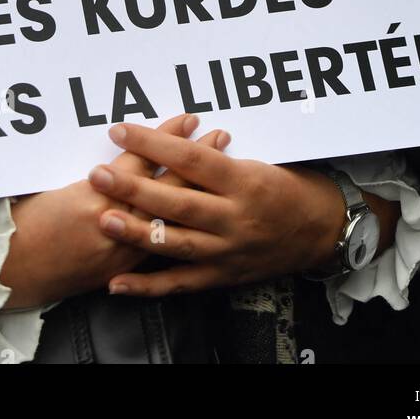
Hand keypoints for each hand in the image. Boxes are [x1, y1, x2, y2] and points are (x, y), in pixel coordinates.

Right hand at [0, 113, 227, 309]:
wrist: (9, 271)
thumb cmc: (22, 222)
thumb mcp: (54, 183)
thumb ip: (95, 172)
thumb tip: (126, 151)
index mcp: (94, 196)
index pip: (141, 159)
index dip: (167, 138)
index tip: (188, 119)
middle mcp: (114, 224)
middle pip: (165, 187)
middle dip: (194, 161)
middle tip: (218, 136)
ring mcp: (121, 252)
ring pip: (169, 218)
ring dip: (195, 192)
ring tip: (218, 171)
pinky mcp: (121, 272)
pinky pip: (159, 251)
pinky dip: (180, 230)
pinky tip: (198, 219)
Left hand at [89, 124, 359, 297]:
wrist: (320, 230)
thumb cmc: (284, 187)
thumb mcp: (255, 163)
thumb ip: (213, 159)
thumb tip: (169, 140)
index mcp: (243, 181)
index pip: (191, 159)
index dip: (154, 145)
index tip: (120, 131)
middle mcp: (235, 217)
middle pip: (178, 202)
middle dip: (135, 188)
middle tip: (99, 175)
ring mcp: (227, 250)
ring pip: (176, 243)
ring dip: (137, 232)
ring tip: (104, 219)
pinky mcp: (221, 277)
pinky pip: (180, 284)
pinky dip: (147, 287)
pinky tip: (117, 284)